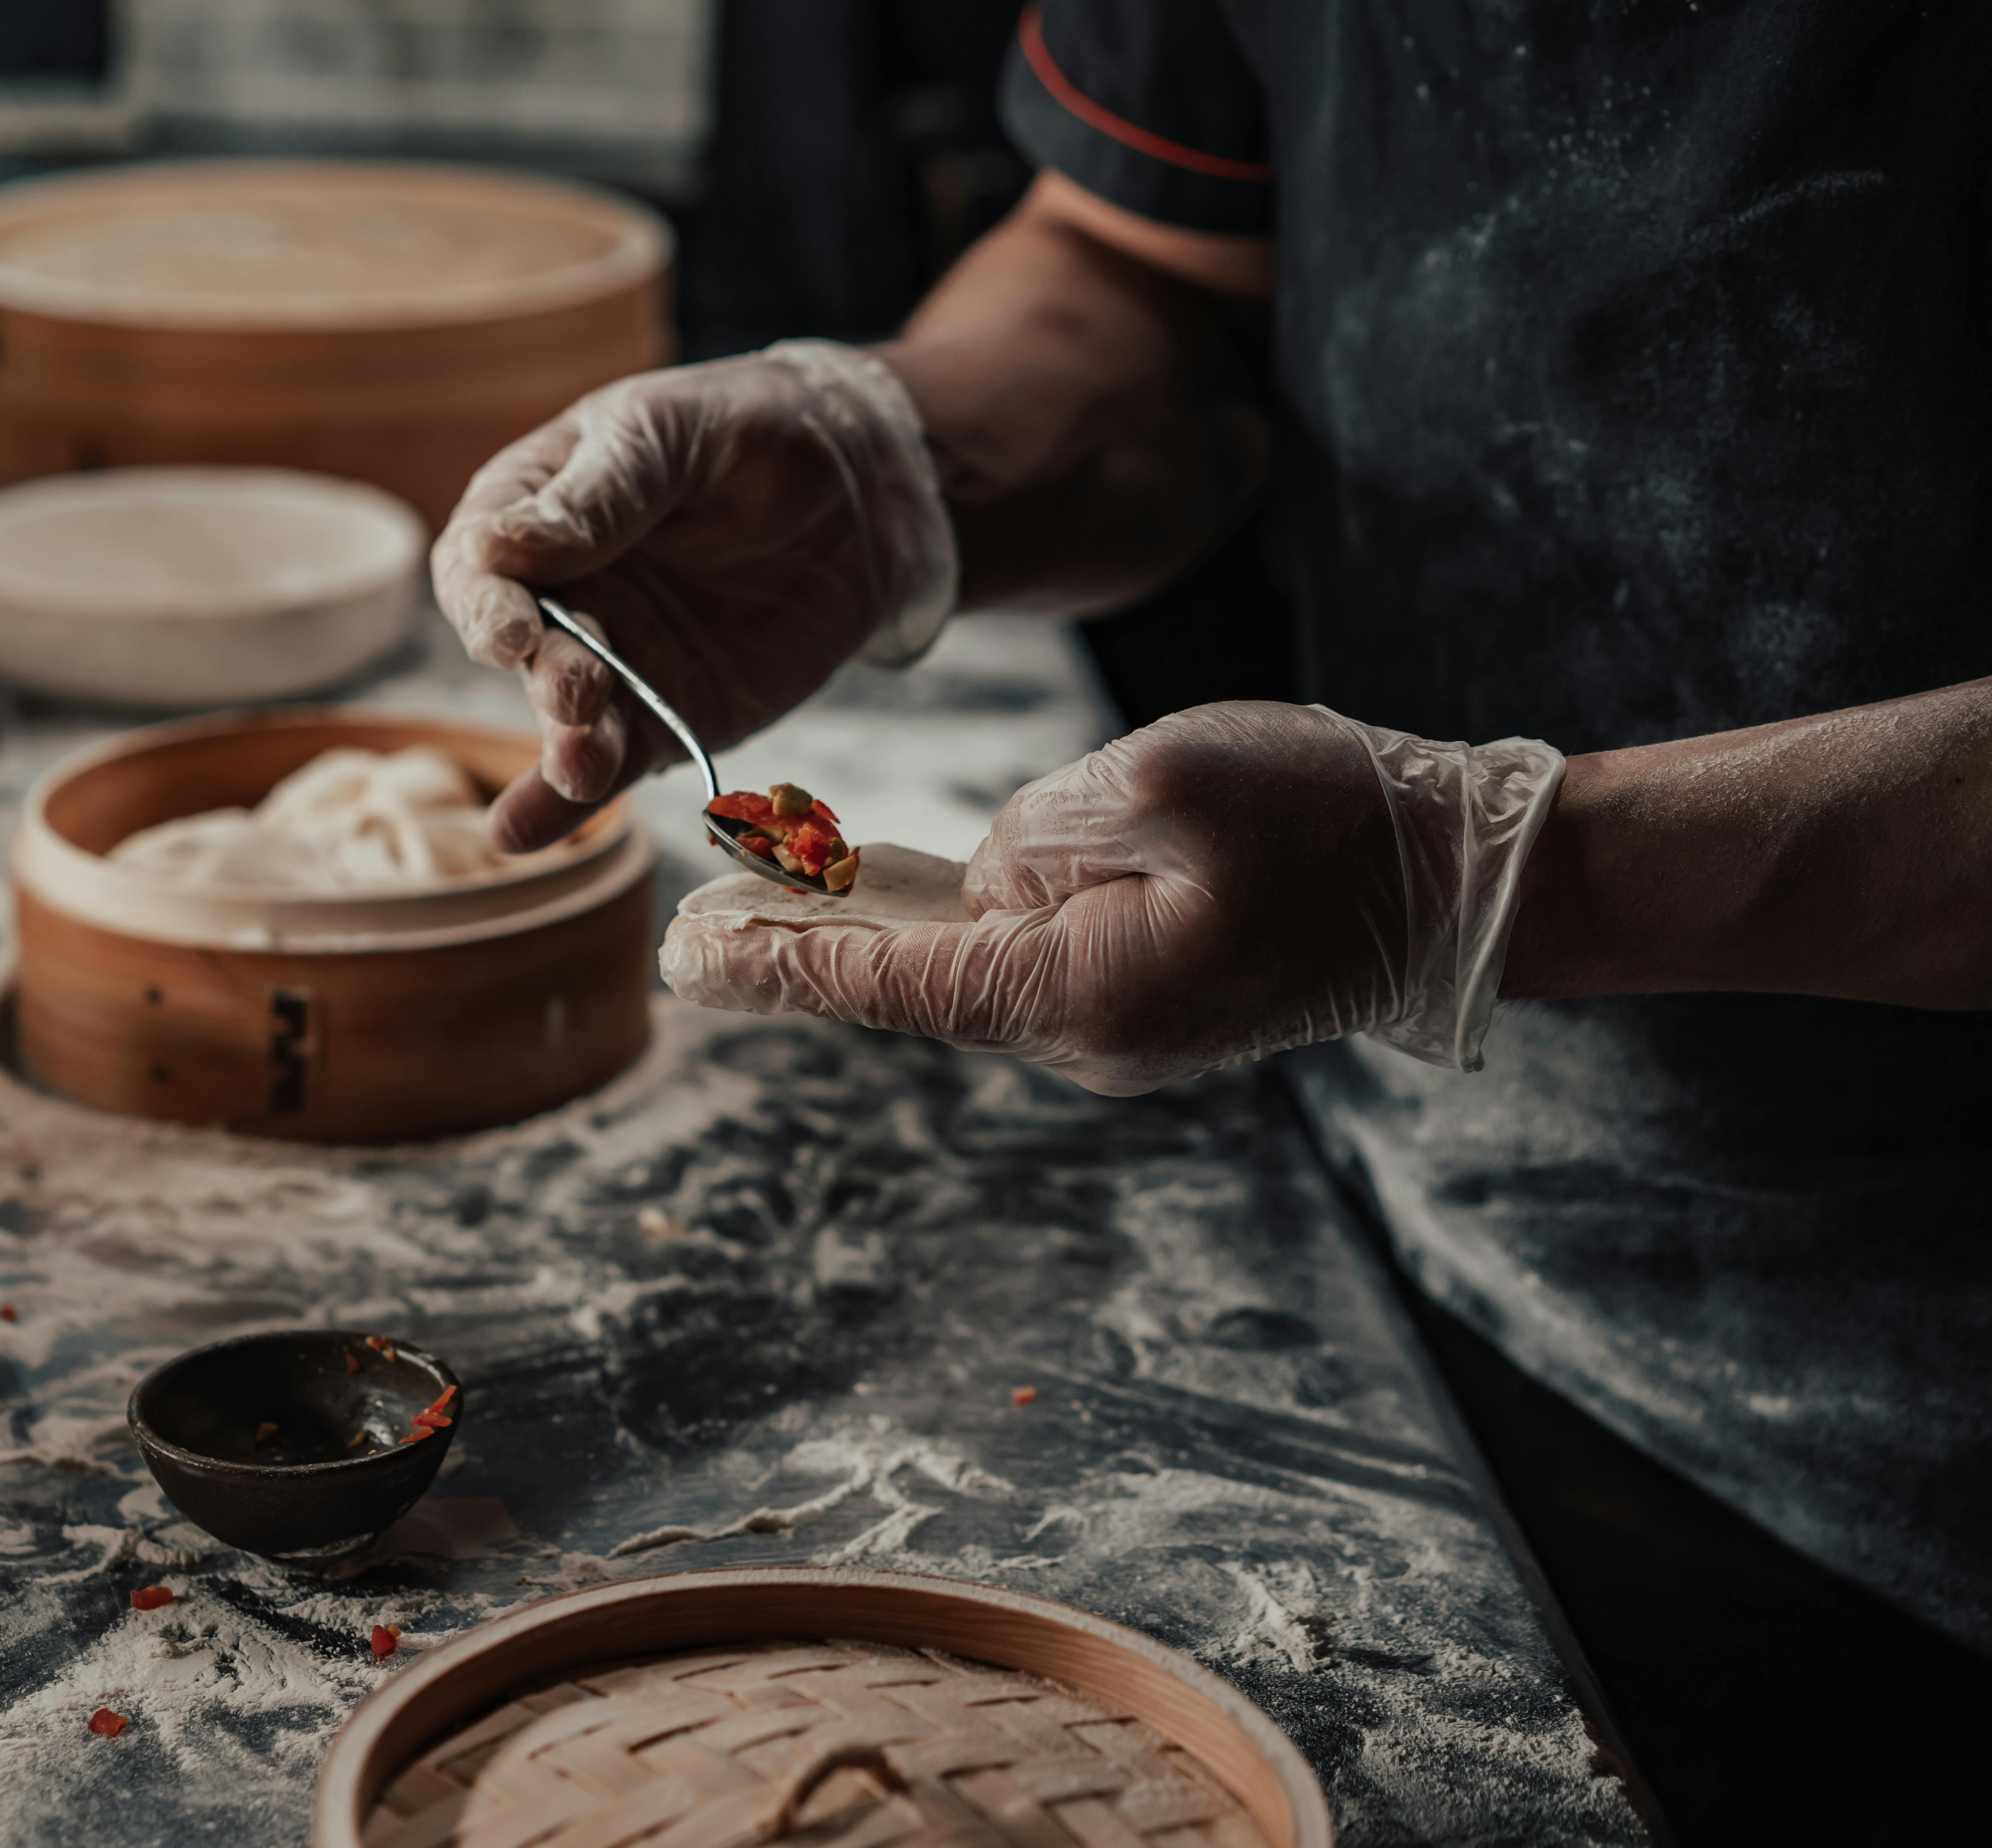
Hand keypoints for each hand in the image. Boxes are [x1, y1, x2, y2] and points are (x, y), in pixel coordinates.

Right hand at [431, 341, 954, 849]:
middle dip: (545, 675)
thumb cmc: (747, 431)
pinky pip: (608, 764)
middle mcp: (559, 596)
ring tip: (583, 765)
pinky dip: (559, 806)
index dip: (486, 599)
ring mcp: (610, 664)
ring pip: (563, 717)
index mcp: (535, 511)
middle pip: (521, 650)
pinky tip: (518, 833)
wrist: (860, 488)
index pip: (480, 561)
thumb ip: (597, 495)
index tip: (512, 628)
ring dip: (562, 746)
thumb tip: (497, 547)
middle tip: (575, 690)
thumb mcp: (669, 435)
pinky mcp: (664, 718)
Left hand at [659, 702, 1564, 1092]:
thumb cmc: (1324, 815)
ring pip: (968, 963)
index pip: (894, 982)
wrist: (1453, 883)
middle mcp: (1082, 1033)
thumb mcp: (1166, 780)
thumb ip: (1044, 826)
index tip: (686, 957)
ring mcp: (1109, 1025)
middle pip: (917, 978)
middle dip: (810, 946)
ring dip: (882, 926)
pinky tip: (896, 890)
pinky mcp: (1132, 997)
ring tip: (770, 889)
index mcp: (1082, 990)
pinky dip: (952, 924)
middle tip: (691, 924)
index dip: (783, 967)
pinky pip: (1017, 956)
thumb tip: (989, 871)